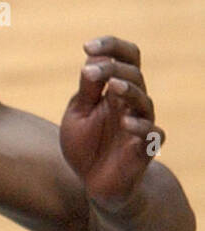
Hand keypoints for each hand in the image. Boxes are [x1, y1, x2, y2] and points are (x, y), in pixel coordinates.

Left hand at [61, 37, 163, 213]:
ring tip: (113, 86)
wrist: (95, 184)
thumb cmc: (86, 146)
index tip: (87, 46)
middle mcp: (132, 103)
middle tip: (90, 70)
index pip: (126, 58)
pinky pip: (152, 134)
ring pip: (144, 100)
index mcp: (116, 90)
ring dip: (129, 90)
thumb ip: (86, 91)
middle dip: (112, 68)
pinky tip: (126, 123)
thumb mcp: (78, 115)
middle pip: (134, 74)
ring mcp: (141, 124)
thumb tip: (90, 60)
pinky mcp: (146, 148)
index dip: (111, 47)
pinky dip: (140, 127)